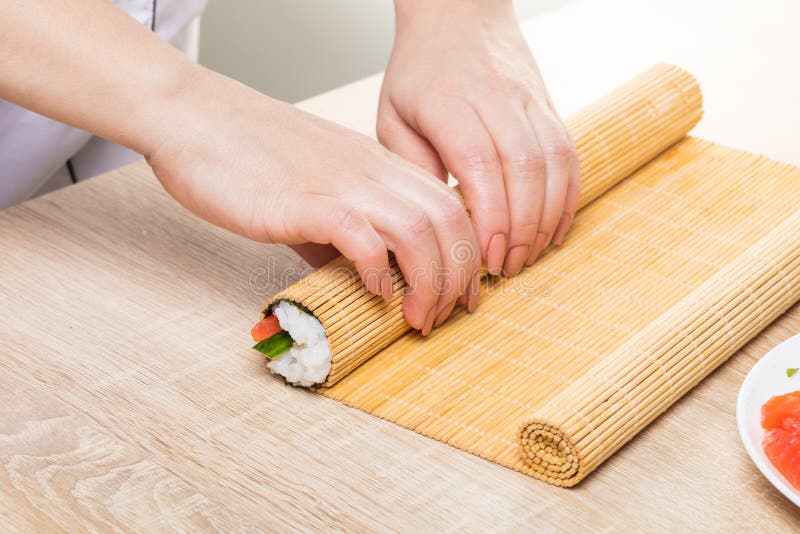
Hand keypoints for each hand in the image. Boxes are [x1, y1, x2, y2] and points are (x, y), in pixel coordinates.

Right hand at [147, 68, 480, 332]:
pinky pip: (361, 235)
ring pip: (418, 230)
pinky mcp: (304, 201)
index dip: (467, 254)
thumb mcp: (313, 192)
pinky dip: (377, 270)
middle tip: (446, 315)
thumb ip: (340, 233)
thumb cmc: (246, 155)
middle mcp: (370, 170)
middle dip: (459, 276)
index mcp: (377, 165)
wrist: (191, 118)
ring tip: (417, 318)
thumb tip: (359, 278)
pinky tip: (373, 294)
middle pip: (449, 220)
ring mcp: (340, 182)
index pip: (450, 206)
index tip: (461, 293)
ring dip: (428, 282)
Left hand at [378, 0, 579, 276]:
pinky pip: (569, 153)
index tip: (485, 256)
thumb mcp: (393, 116)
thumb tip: (440, 218)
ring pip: (554, 162)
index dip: (490, 215)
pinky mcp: (548, 104)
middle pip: (524, 168)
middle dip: (520, 228)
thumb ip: (413, 166)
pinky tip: (554, 228)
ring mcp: (528, 99)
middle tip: (506, 268)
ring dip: (547, 218)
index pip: (479, 163)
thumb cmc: (419, 72)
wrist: (459, 14)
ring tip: (529, 255)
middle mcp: (495, 97)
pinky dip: (568, 196)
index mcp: (447, 101)